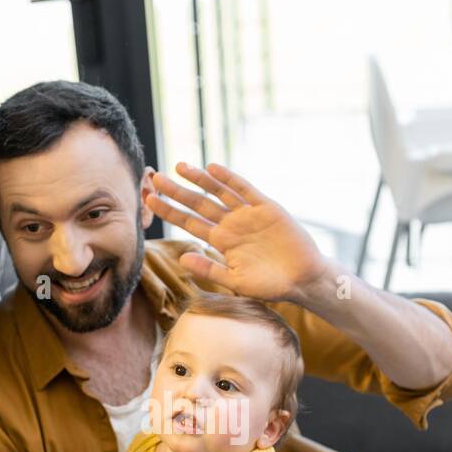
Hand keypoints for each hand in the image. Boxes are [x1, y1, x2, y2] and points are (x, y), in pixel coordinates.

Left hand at [146, 162, 329, 303]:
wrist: (302, 278)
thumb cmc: (270, 285)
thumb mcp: (235, 281)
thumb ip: (210, 269)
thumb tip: (182, 259)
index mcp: (221, 242)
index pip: (188, 223)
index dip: (169, 211)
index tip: (149, 200)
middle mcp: (230, 225)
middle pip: (198, 204)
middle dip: (176, 191)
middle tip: (154, 178)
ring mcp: (247, 214)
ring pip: (218, 192)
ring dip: (199, 179)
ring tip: (179, 167)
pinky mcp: (266, 206)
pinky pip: (244, 189)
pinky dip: (230, 179)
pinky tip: (213, 169)